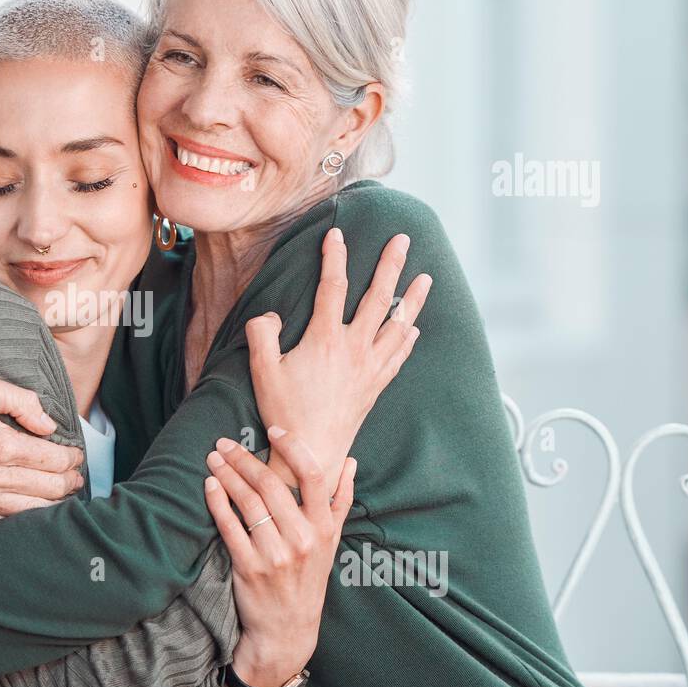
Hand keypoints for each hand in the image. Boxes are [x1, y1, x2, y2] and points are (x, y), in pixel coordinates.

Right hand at [0, 370, 85, 525]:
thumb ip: (19, 399)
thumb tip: (48, 424)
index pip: (52, 459)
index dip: (70, 459)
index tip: (76, 455)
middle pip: (47, 488)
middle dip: (68, 482)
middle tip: (75, 476)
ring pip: (30, 512)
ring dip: (52, 504)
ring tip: (63, 494)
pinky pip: (2, 525)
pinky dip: (24, 521)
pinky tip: (34, 512)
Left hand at [205, 429, 354, 686]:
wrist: (288, 629)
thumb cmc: (309, 578)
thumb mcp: (331, 543)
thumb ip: (340, 502)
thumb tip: (351, 462)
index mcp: (324, 528)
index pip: (313, 476)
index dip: (293, 447)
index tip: (274, 429)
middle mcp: (302, 539)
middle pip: (271, 485)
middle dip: (244, 458)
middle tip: (225, 442)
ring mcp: (275, 554)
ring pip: (248, 502)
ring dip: (227, 474)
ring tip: (214, 458)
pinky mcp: (249, 567)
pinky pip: (229, 526)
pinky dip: (217, 501)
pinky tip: (209, 485)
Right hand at [246, 227, 430, 483]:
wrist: (312, 453)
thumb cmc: (284, 412)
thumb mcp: (261, 370)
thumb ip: (262, 334)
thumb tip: (272, 315)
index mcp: (325, 339)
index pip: (332, 286)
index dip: (334, 256)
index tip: (337, 233)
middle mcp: (354, 348)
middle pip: (379, 298)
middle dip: (391, 265)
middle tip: (403, 240)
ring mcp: (370, 368)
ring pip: (398, 325)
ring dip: (413, 300)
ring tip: (426, 278)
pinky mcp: (376, 386)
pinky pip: (398, 355)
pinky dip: (408, 338)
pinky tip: (414, 329)